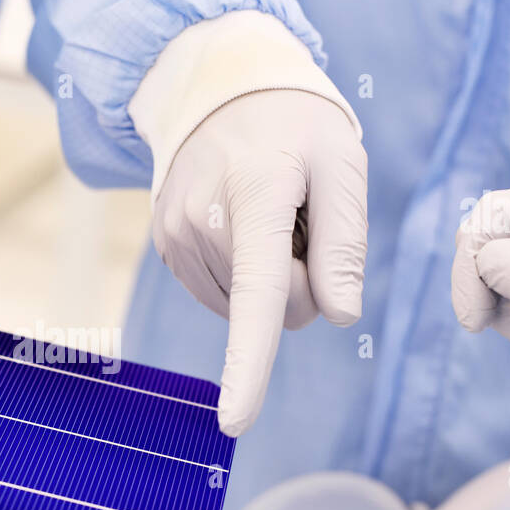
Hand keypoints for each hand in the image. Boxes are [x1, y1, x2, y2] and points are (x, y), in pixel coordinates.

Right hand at [155, 90, 367, 435]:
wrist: (218, 87)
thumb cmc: (294, 124)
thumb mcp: (341, 163)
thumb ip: (345, 241)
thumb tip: (338, 315)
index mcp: (253, 196)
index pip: (258, 294)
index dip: (250, 365)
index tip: (235, 422)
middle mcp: (201, 222)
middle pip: (273, 308)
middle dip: (300, 279)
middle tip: (299, 218)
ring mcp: (174, 237)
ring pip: (245, 306)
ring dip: (268, 273)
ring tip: (264, 211)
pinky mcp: (164, 246)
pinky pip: (222, 293)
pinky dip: (242, 270)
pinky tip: (240, 221)